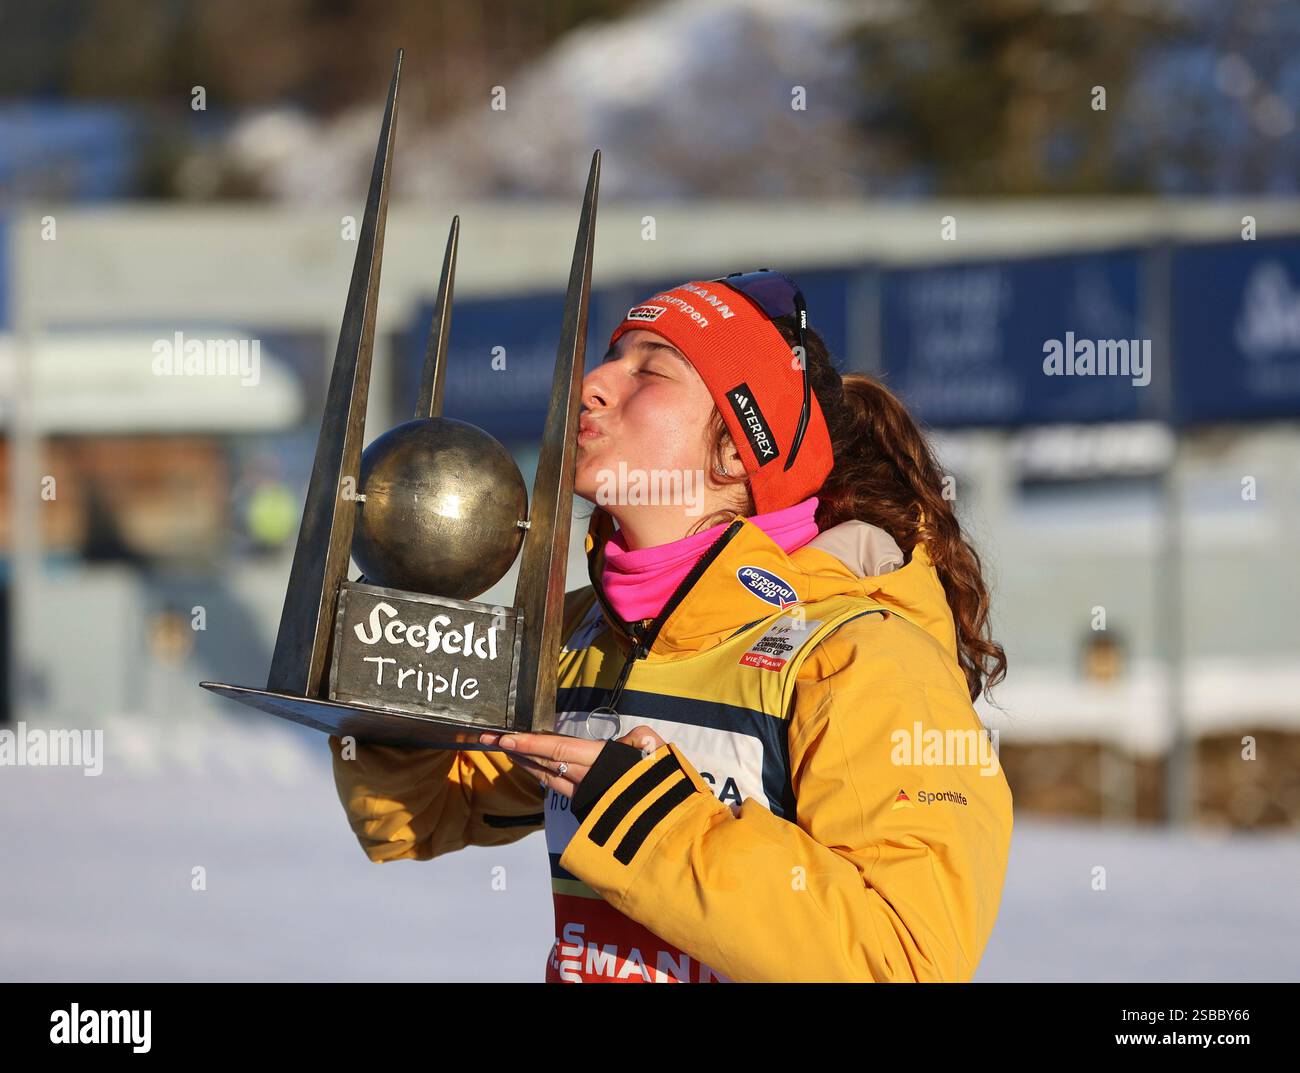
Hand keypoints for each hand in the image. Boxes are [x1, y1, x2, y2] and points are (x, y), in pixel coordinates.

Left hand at [477, 725, 666, 799]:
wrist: (672, 840)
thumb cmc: (670, 796)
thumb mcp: (664, 761)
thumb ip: (645, 743)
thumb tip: (637, 737)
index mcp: (603, 764)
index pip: (558, 750)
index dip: (529, 744)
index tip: (504, 738)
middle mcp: (589, 782)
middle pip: (545, 763)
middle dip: (516, 750)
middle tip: (489, 738)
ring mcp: (587, 799)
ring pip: (550, 777)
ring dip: (526, 762)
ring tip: (507, 749)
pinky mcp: (589, 811)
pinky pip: (561, 788)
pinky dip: (545, 775)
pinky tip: (536, 769)